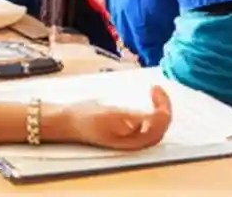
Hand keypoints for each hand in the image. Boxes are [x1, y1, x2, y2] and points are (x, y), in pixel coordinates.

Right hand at [52, 86, 172, 149]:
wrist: (67, 121)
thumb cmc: (85, 119)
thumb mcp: (110, 115)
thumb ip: (132, 118)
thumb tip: (154, 118)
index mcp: (131, 141)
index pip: (158, 127)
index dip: (163, 109)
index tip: (156, 90)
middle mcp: (133, 141)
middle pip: (159, 128)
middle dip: (163, 107)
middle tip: (156, 90)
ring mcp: (129, 136)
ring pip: (154, 126)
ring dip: (158, 109)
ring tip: (155, 93)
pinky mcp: (124, 130)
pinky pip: (146, 123)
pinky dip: (151, 111)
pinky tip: (147, 100)